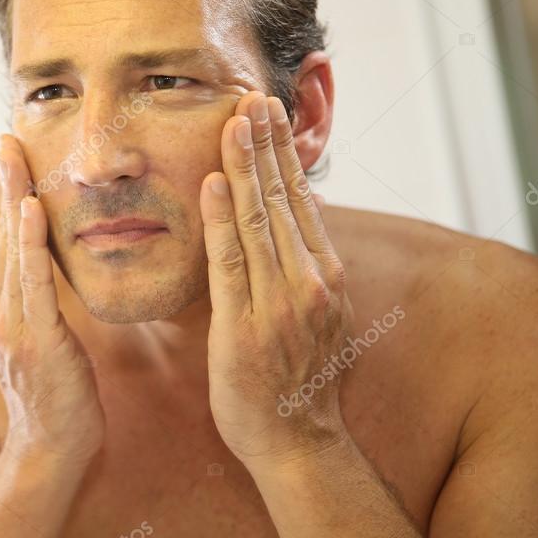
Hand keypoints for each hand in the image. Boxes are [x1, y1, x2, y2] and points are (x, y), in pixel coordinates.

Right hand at [0, 134, 105, 465]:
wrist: (51, 449)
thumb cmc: (58, 393)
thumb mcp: (43, 337)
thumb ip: (39, 300)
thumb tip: (48, 268)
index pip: (1, 239)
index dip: (3, 195)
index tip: (9, 154)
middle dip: (2, 184)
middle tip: (5, 137)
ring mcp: (8, 325)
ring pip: (10, 249)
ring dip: (11, 197)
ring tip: (12, 155)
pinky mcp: (33, 339)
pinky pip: (33, 282)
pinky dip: (29, 242)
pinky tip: (31, 208)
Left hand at [200, 92, 353, 471]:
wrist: (295, 441)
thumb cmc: (296, 378)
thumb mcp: (314, 314)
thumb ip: (302, 266)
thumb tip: (292, 218)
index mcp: (324, 275)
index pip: (300, 201)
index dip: (282, 155)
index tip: (268, 114)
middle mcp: (308, 282)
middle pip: (283, 200)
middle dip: (266, 145)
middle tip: (252, 95)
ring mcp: (279, 304)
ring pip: (259, 221)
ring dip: (246, 166)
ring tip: (234, 120)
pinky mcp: (245, 326)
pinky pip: (231, 263)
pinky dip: (222, 221)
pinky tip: (213, 183)